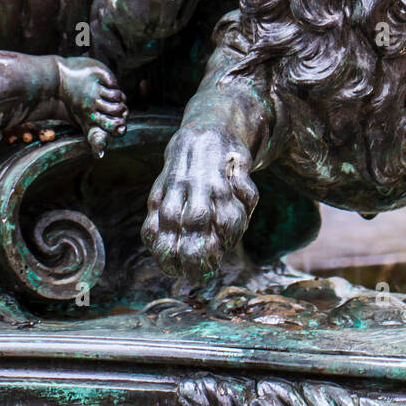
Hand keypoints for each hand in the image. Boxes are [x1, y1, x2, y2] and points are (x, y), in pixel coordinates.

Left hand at [142, 127, 257, 283]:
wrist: (207, 131)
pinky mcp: (237, 164)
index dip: (171, 256)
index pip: (166, 228)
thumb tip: (163, 256)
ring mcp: (216, 174)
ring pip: (225, 211)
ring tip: (225, 247)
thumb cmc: (183, 173)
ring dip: (227, 236)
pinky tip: (241, 217)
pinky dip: (246, 208)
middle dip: (200, 254)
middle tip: (203, 274)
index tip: (178, 273)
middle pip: (196, 222)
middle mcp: (191, 184)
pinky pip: (247, 193)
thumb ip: (158, 224)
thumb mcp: (162, 194)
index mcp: (168, 193)